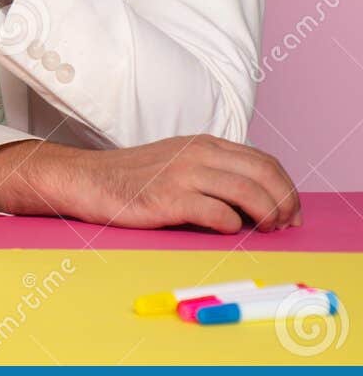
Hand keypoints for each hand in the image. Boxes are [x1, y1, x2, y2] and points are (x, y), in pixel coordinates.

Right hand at [0, 135, 300, 232]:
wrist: (85, 180)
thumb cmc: (133, 178)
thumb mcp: (178, 162)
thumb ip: (214, 171)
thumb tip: (256, 201)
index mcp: (204, 144)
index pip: (265, 161)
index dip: (286, 188)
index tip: (290, 211)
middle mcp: (198, 154)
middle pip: (265, 175)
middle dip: (285, 203)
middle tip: (285, 225)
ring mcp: (183, 175)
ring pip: (249, 193)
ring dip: (266, 216)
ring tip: (265, 231)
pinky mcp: (167, 199)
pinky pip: (219, 215)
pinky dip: (232, 227)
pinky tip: (228, 232)